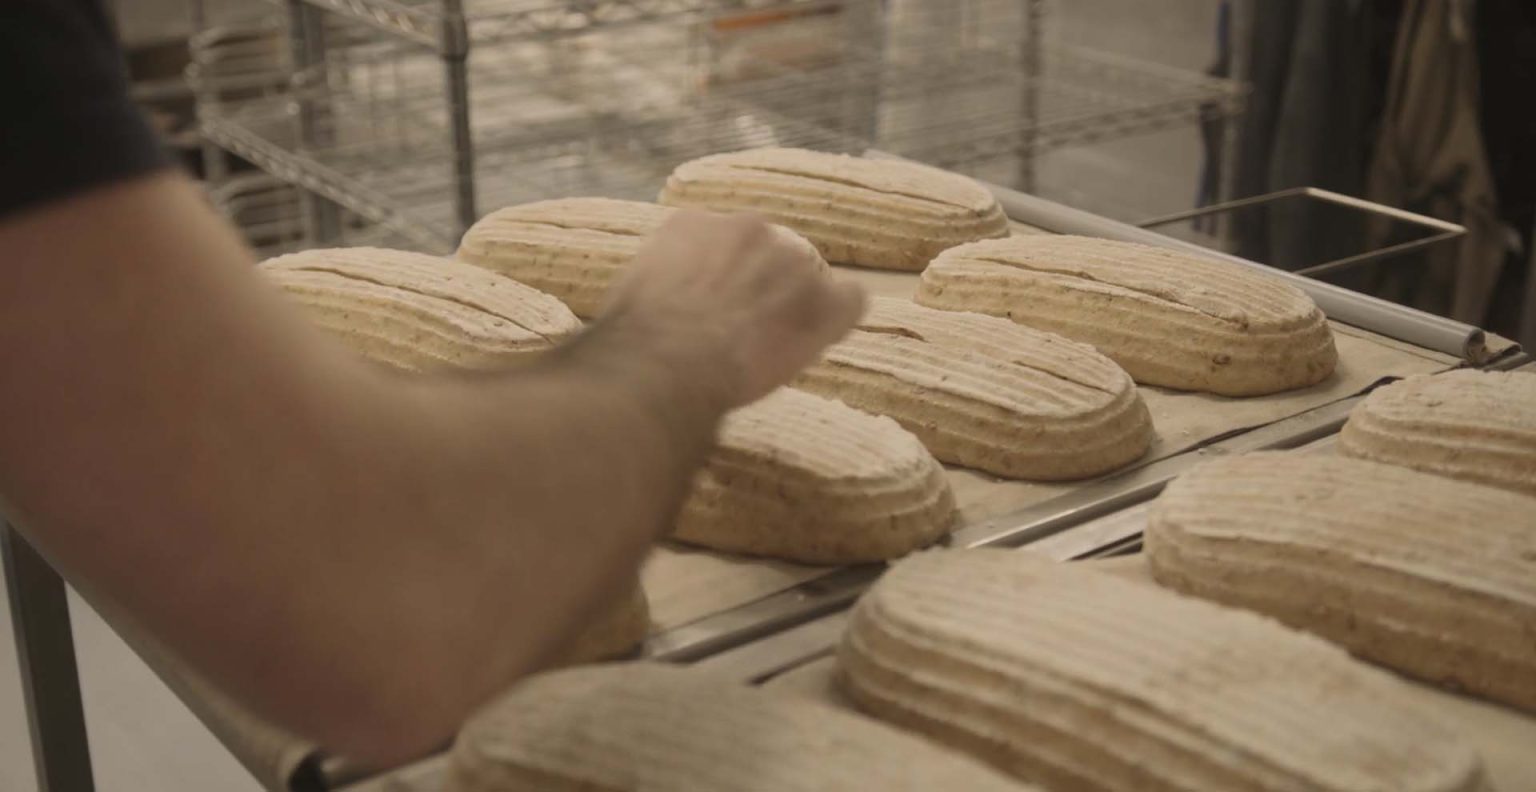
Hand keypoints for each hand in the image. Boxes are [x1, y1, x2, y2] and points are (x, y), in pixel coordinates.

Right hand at [599, 210, 865, 408]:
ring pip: (808, 278)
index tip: (713, 307)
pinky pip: (851, 300)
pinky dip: (840, 319)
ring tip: (773, 346)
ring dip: (797, 308)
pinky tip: (819, 341)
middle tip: (743, 330)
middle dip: (763, 287)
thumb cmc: (636, 342)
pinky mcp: (825, 302)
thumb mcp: (629, 296)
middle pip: (769, 253)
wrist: (670, 362)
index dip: (724, 277)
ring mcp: (790, 262)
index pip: (724, 241)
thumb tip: (652, 303)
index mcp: (693, 224)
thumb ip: (655, 285)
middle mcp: (746, 228)